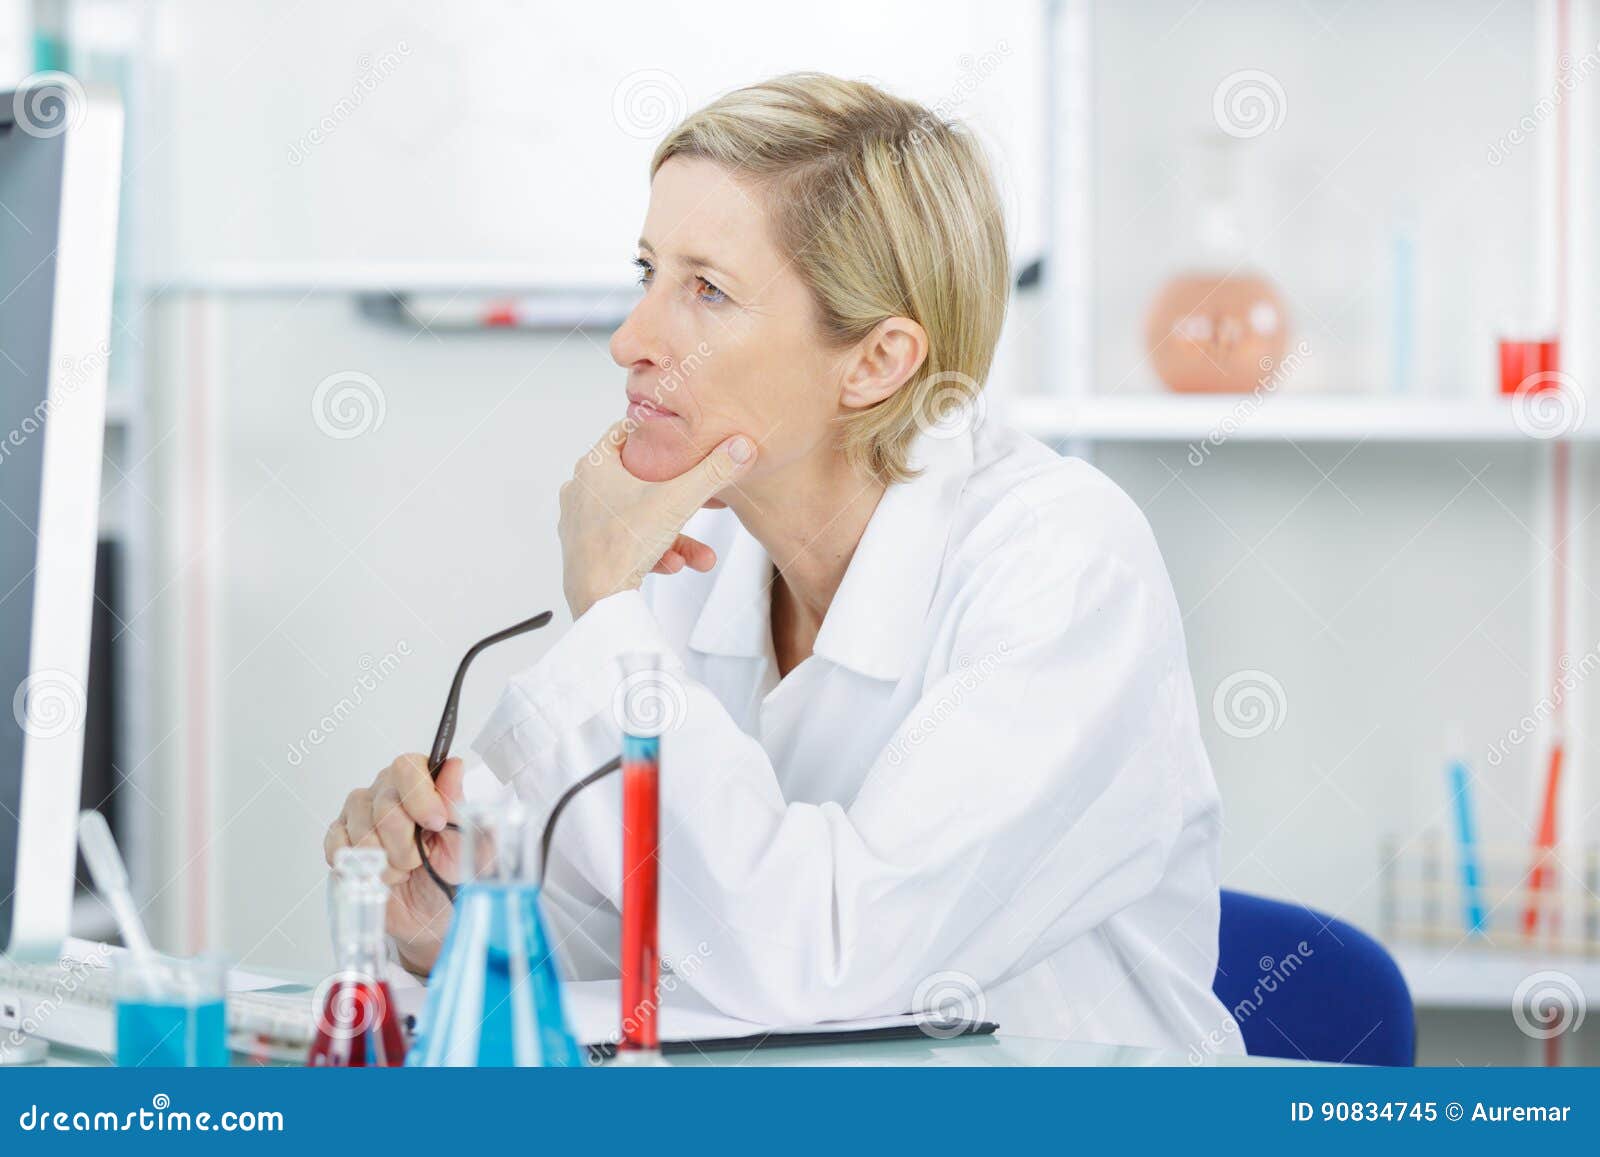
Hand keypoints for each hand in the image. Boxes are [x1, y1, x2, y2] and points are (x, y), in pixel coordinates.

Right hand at [324, 753, 464, 976]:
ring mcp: (359, 812)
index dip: (420, 796)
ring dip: (386, 862)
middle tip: (420, 860)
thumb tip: (453, 766)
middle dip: (406, 845)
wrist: (428, 912)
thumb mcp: (466, 844)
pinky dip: (361, 867)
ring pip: (362, 830)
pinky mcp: (340, 837)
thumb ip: (459, 806)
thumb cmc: (450, 873)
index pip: (408, 767)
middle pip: (384, 806)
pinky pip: (337, 845)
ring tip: (403, 871)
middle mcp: (388, 789)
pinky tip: (380, 873)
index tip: (436, 824)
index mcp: (422, 781)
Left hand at [559, 420, 755, 618]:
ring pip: (638, 518)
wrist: (596, 602)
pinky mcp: (586, 550)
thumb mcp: (677, 503)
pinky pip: (627, 542)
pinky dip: (652, 551)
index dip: (656, 435)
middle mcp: (582, 490)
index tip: (679, 442)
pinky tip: (674, 565)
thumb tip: (742, 447)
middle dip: (678, 500)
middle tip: (701, 503)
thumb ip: (712, 473)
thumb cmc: (623, 546)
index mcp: (594, 466)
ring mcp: (582, 521)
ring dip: (672, 536)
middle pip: (639, 481)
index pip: (626, 432)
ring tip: (700, 555)